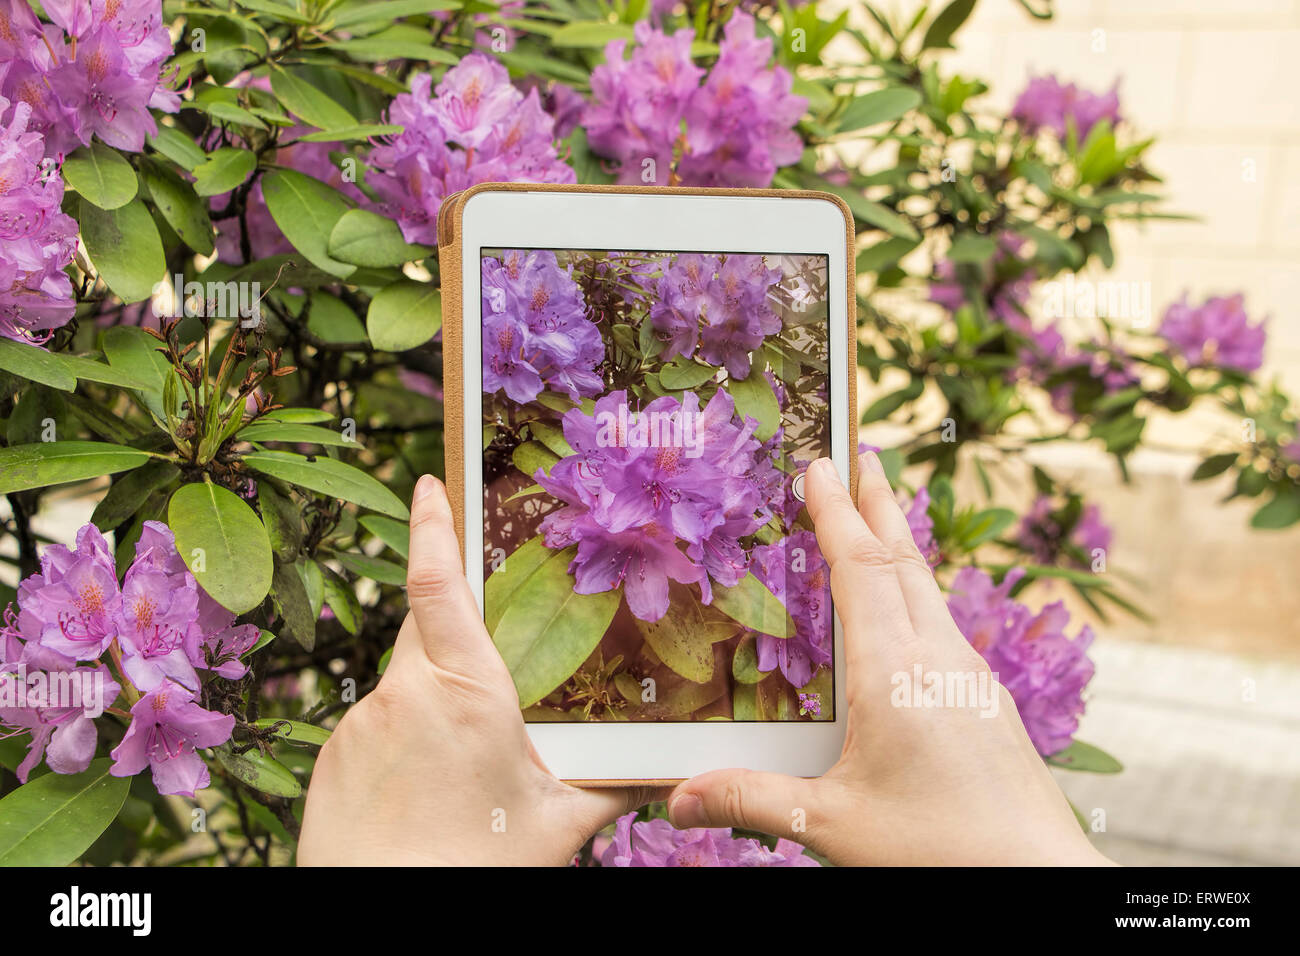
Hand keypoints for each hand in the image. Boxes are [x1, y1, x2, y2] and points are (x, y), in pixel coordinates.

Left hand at [299, 474, 664, 864]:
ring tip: (456, 776)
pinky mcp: (332, 757)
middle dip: (454, 646)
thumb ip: (608, 785)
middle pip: (426, 635)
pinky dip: (400, 744)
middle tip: (486, 696)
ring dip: (431, 709)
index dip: (433, 527)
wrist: (381, 917)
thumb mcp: (558, 824)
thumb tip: (658, 770)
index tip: (429, 485)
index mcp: (468, 692)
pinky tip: (420, 792)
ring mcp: (360, 725)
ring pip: (403, 687)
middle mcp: (405, 694)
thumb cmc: (473, 870)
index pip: (442, 585)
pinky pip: (373, 727)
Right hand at [665, 453, 1111, 865]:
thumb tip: (677, 797)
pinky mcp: (988, 700)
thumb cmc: (942, 851)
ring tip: (883, 514)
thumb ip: (753, 801)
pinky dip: (918, 589)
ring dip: (901, 542)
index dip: (836, 511)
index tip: (819, 463)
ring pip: (929, 587)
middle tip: (861, 453)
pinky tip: (912, 609)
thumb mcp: (832, 826)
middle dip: (877, 502)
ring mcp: (971, 675)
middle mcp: (938, 658)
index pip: (859, 568)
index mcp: (894, 671)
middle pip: (903, 558)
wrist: (1039, 878)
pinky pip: (944, 620)